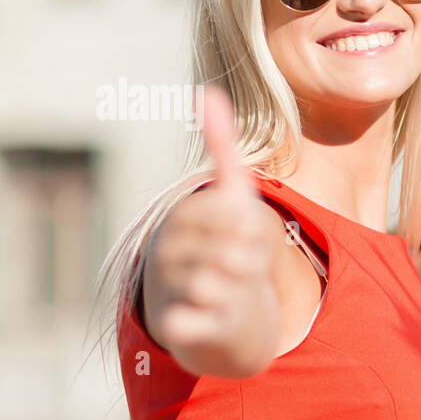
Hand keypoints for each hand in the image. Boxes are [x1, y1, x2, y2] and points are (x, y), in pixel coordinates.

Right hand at [145, 85, 278, 373]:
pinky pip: (187, 323)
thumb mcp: (230, 196)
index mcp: (181, 218)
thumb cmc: (228, 244)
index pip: (227, 214)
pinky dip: (200, 322)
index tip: (251, 236)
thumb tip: (206, 91)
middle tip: (247, 267)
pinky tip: (211, 316)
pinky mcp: (178, 328)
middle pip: (228, 250)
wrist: (220, 309)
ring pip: (214, 284)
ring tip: (238, 290)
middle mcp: (168, 254)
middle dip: (251, 260)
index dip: (252, 228)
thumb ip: (221, 148)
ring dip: (240, 290)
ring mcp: (171, 291)